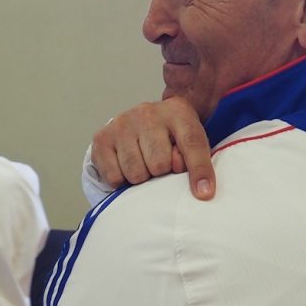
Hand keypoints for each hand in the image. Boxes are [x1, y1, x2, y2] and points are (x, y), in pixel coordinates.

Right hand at [91, 98, 214, 198]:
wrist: (140, 122)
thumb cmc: (170, 137)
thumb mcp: (188, 142)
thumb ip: (195, 161)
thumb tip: (200, 191)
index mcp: (178, 111)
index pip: (191, 144)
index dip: (199, 170)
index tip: (204, 194)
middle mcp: (148, 113)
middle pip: (159, 164)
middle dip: (161, 173)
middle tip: (159, 166)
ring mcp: (122, 124)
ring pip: (136, 173)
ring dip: (141, 178)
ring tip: (143, 165)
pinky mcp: (101, 138)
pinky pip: (114, 177)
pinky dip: (121, 180)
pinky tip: (125, 166)